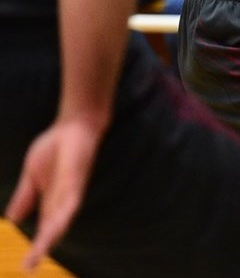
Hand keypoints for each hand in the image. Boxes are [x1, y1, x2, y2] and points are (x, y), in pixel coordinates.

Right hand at [5, 118, 104, 271]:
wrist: (73, 126)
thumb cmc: (55, 148)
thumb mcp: (32, 175)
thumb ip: (25, 197)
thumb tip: (12, 219)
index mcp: (51, 201)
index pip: (43, 228)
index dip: (35, 246)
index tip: (25, 266)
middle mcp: (63, 201)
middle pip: (52, 230)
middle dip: (41, 248)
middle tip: (28, 268)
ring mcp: (70, 192)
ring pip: (60, 221)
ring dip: (49, 238)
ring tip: (37, 255)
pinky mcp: (76, 181)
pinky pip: (69, 202)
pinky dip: (61, 216)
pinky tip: (54, 228)